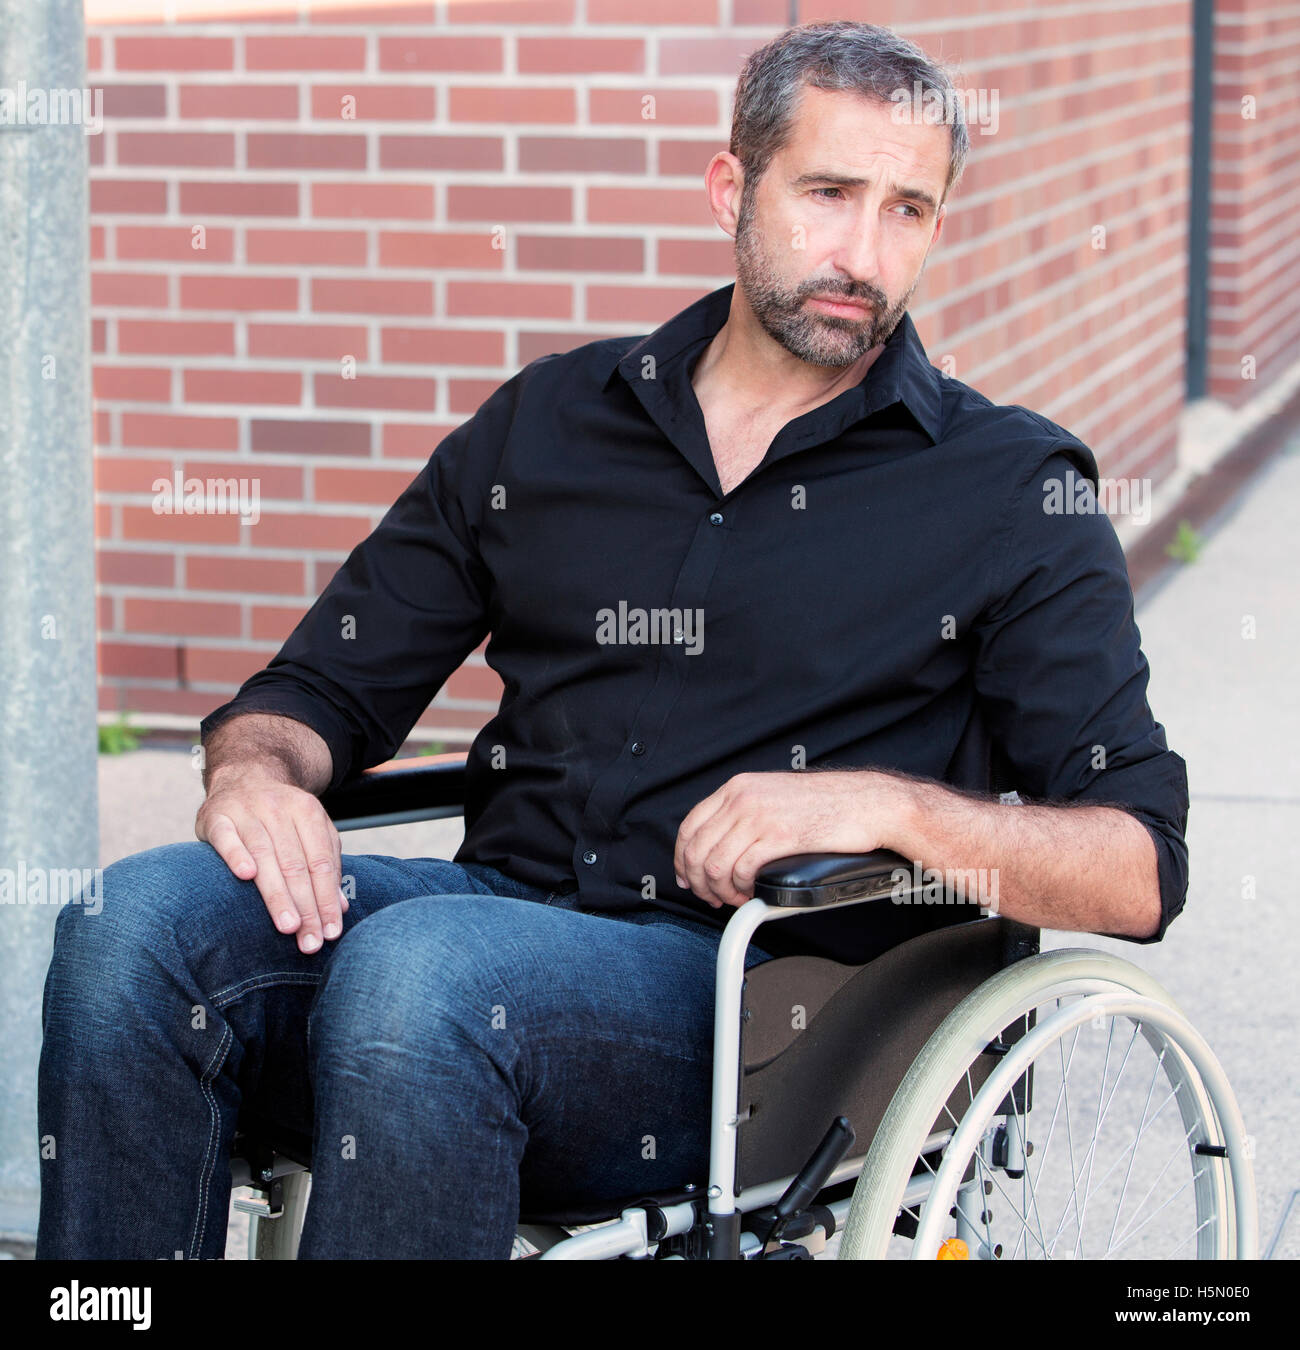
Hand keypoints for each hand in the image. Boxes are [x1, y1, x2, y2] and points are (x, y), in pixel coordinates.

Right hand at [196, 772, 347, 954]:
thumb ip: (327, 865)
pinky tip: (246, 876)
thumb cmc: (282, 815)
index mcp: (308, 812)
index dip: (327, 899)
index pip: (321, 862)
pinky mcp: (217, 817)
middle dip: (306, 907)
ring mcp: (246, 811)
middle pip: (296, 864)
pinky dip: (237, 855)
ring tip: (288, 927)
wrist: (244, 774)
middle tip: (311, 942)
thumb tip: (341, 908)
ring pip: (265, 856)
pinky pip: (227, 838)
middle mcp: (279, 809)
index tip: (331, 931)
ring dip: (277, 894)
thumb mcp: (311, 830)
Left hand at [673, 770, 903, 908]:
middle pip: (697, 850)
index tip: (688, 878)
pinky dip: (741, 891)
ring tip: (735, 898)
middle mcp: (743, 798)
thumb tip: (719, 845)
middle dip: (699, 882)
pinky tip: (752, 895)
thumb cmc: (825, 804)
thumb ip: (742, 814)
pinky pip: (742, 871)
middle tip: (712, 897)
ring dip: (721, 891)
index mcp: (738, 787)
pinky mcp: (781, 837)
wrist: (865, 803)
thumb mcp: (772, 796)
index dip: (683, 859)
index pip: (689, 826)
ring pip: (715, 865)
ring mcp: (760, 816)